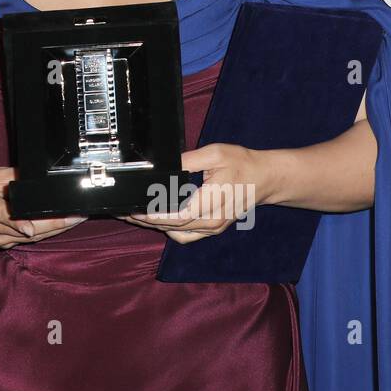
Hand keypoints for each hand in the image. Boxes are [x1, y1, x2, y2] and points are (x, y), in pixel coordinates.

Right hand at [0, 167, 84, 248]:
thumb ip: (14, 177)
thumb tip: (40, 177)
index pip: (1, 215)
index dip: (17, 223)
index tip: (30, 227)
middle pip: (24, 230)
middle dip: (53, 224)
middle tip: (76, 216)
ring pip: (29, 238)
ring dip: (54, 230)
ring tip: (75, 219)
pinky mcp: (0, 245)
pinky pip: (26, 241)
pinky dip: (44, 233)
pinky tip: (60, 226)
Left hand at [121, 143, 270, 243]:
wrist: (265, 178)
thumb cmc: (242, 164)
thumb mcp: (215, 153)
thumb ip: (188, 160)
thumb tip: (165, 166)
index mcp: (213, 201)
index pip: (178, 216)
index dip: (155, 216)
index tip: (135, 210)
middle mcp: (213, 220)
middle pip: (173, 228)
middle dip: (147, 221)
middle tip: (125, 211)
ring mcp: (213, 227)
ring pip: (178, 235)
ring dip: (156, 227)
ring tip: (135, 215)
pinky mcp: (213, 228)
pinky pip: (187, 237)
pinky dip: (170, 231)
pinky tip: (157, 220)